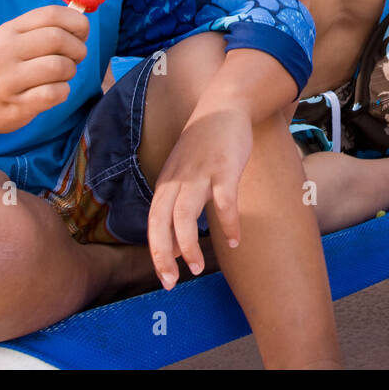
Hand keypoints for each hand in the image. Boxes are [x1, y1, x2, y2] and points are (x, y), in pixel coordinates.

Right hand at [0, 5, 87, 139]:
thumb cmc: (0, 68)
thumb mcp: (12, 40)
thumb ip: (43, 28)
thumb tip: (82, 20)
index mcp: (8, 31)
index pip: (51, 14)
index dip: (77, 22)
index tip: (82, 34)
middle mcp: (5, 52)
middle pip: (58, 39)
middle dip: (77, 49)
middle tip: (75, 58)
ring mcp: (8, 80)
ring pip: (59, 67)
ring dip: (70, 71)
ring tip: (62, 76)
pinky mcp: (15, 106)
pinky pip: (53, 94)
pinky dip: (63, 92)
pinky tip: (55, 92)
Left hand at [146, 105, 250, 288]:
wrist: (223, 108)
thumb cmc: (203, 147)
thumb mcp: (181, 176)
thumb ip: (176, 207)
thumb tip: (174, 247)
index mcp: (166, 185)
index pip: (153, 225)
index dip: (157, 253)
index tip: (166, 279)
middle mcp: (177, 181)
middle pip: (161, 223)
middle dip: (163, 255)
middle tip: (173, 281)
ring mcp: (200, 175)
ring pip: (185, 216)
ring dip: (189, 246)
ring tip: (198, 268)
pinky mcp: (224, 169)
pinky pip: (224, 203)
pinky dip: (228, 225)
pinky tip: (235, 241)